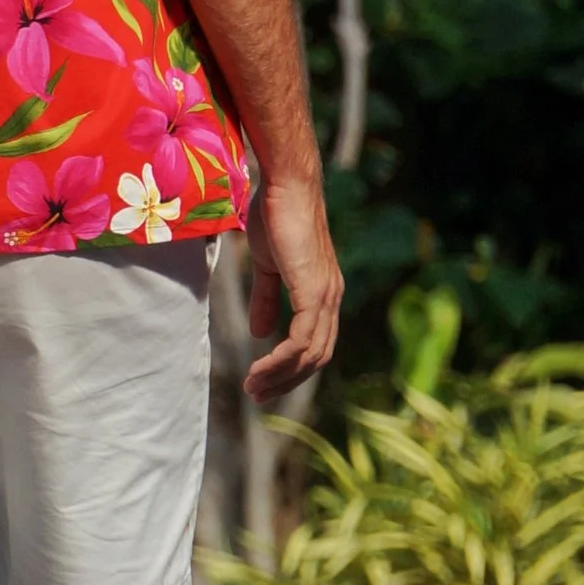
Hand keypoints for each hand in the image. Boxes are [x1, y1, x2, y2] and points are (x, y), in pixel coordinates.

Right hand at [243, 168, 340, 404]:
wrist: (285, 188)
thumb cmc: (276, 217)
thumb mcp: (268, 266)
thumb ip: (267, 299)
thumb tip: (261, 333)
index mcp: (322, 294)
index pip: (314, 344)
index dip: (291, 367)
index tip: (262, 381)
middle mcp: (330, 299)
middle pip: (317, 357)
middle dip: (287, 381)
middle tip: (257, 395)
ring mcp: (325, 297)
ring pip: (311, 354)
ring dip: (281, 375)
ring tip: (253, 387)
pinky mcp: (314, 292)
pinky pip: (302, 339)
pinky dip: (282, 358)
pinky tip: (261, 366)